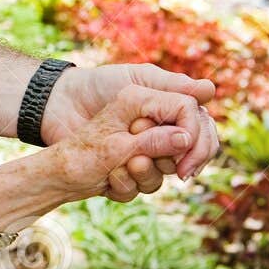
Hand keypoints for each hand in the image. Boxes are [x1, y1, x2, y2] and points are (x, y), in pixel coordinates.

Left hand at [45, 85, 199, 204]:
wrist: (57, 108)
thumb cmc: (96, 87)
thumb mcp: (134, 80)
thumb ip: (171, 86)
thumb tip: (211, 91)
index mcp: (169, 111)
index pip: (202, 130)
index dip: (200, 144)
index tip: (186, 154)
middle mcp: (160, 135)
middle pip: (190, 156)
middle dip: (174, 161)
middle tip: (152, 160)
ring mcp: (142, 154)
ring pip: (163, 177)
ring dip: (145, 174)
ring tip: (125, 163)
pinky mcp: (123, 171)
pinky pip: (137, 189)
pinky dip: (125, 185)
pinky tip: (109, 176)